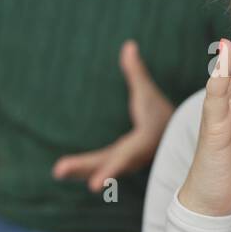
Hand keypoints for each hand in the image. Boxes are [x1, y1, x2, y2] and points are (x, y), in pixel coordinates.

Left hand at [53, 40, 173, 191]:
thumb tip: (128, 46)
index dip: (110, 172)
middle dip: (84, 168)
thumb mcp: (148, 94)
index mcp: (142, 144)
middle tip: (59, 170)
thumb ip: (136, 73)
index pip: (124, 159)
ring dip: (79, 169)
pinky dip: (82, 168)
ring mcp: (122, 162)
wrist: (171, 133)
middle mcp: (131, 157)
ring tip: (59, 171)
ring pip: (99, 167)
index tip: (94, 185)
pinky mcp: (115, 162)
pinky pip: (97, 166)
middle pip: (106, 165)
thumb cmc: (160, 112)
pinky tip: (64, 171)